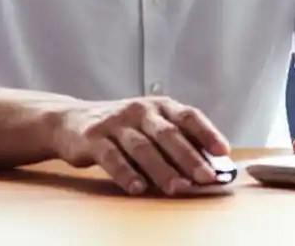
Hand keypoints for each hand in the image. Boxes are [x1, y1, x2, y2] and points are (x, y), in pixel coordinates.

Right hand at [51, 96, 230, 195]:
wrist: (71, 120)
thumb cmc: (122, 128)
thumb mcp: (150, 125)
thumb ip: (176, 140)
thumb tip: (211, 165)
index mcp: (159, 106)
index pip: (189, 116)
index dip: (208, 133)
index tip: (224, 152)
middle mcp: (140, 110)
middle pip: (168, 134)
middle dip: (189, 157)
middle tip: (206, 177)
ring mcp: (116, 123)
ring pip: (142, 147)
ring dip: (162, 169)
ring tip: (177, 188)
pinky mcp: (93, 138)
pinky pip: (111, 157)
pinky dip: (125, 173)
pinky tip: (137, 188)